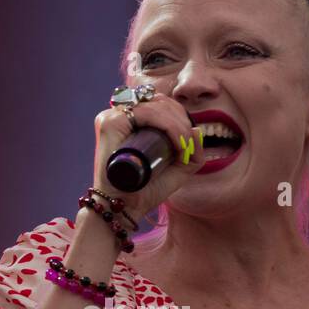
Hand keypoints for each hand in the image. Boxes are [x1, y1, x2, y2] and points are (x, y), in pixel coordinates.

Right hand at [91, 91, 205, 221]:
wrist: (125, 208)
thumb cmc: (146, 191)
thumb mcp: (177, 171)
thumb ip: (191, 154)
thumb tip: (198, 129)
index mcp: (131, 122)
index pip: (160, 104)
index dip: (179, 116)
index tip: (189, 140)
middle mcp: (120, 115)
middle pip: (159, 100)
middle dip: (181, 119)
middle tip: (188, 144)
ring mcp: (113, 117)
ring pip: (155, 106)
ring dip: (177, 124)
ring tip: (183, 147)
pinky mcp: (109, 123)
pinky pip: (145, 113)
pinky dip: (166, 124)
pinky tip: (176, 141)